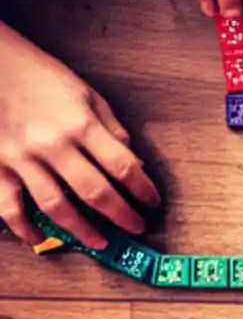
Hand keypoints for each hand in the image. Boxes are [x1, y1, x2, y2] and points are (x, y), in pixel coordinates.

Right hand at [0, 25, 159, 248]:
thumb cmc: (39, 76)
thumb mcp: (85, 94)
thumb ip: (111, 129)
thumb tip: (133, 162)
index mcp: (80, 124)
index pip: (122, 166)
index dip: (143, 189)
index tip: (152, 201)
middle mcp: (52, 144)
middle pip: (95, 192)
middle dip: (121, 215)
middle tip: (135, 227)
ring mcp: (22, 158)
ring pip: (56, 206)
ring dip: (82, 230)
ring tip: (101, 242)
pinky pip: (9, 205)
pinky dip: (23, 227)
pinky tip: (38, 240)